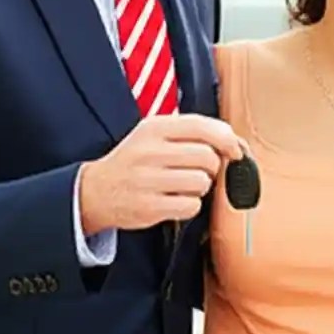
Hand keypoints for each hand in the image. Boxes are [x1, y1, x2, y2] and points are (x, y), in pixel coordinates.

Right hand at [79, 113, 245, 233]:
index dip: (227, 139)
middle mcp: (149, 151)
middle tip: (201, 171)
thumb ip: (191, 134)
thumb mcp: (154, 135)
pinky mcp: (149, 207)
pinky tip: (175, 201)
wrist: (96, 191)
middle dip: (213, 167)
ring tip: (184, 186)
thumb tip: (237, 144)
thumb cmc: (135, 161)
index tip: (236, 151)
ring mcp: (148, 180)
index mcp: (153, 127)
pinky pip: (191, 206)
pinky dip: (190, 206)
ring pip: (202, 182)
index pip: (202, 126)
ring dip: (201, 187)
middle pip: (208, 157)